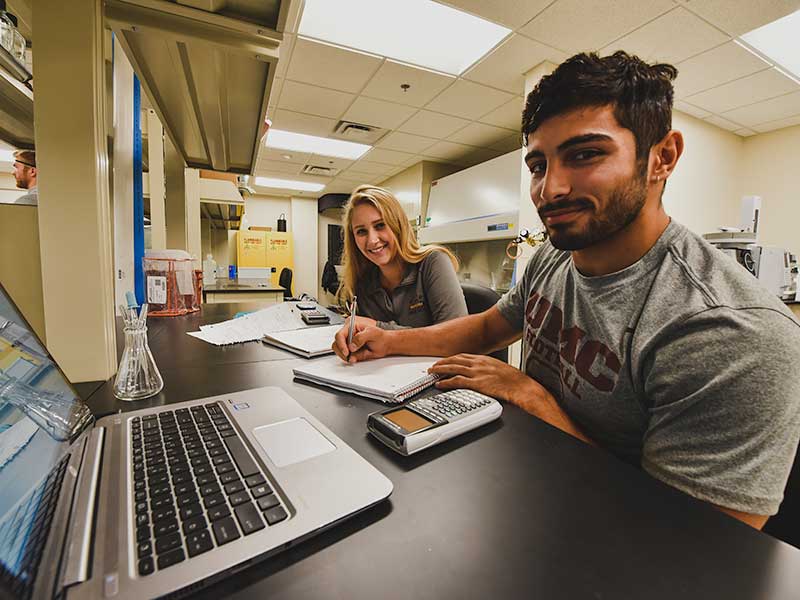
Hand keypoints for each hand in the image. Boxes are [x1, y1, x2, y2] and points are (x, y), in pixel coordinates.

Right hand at [332, 316, 381, 361]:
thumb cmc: (380, 336)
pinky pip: (345, 356)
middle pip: (336, 343)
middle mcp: (348, 335)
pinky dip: (348, 359)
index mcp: (351, 327)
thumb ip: (361, 338)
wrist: (385, 344)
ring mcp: (348, 344)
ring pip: (338, 350)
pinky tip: (354, 358)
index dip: (341, 344)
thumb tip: (352, 346)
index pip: (340, 335)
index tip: (346, 351)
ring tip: (353, 357)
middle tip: (349, 356)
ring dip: (344, 356)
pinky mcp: (350, 351)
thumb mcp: (372, 333)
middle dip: (341, 351)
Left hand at [429, 354, 548, 409]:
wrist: (521, 386)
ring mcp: (477, 373)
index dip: (452, 358)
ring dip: (441, 370)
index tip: (445, 360)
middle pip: (456, 360)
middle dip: (443, 362)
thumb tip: (483, 373)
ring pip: (453, 368)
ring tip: (432, 372)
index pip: (463, 356)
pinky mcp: (477, 383)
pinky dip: (446, 382)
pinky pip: (457, 381)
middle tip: (434, 365)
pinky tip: (440, 384)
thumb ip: (489, 369)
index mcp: (484, 359)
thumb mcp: (499, 369)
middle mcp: (479, 363)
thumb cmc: (514, 380)